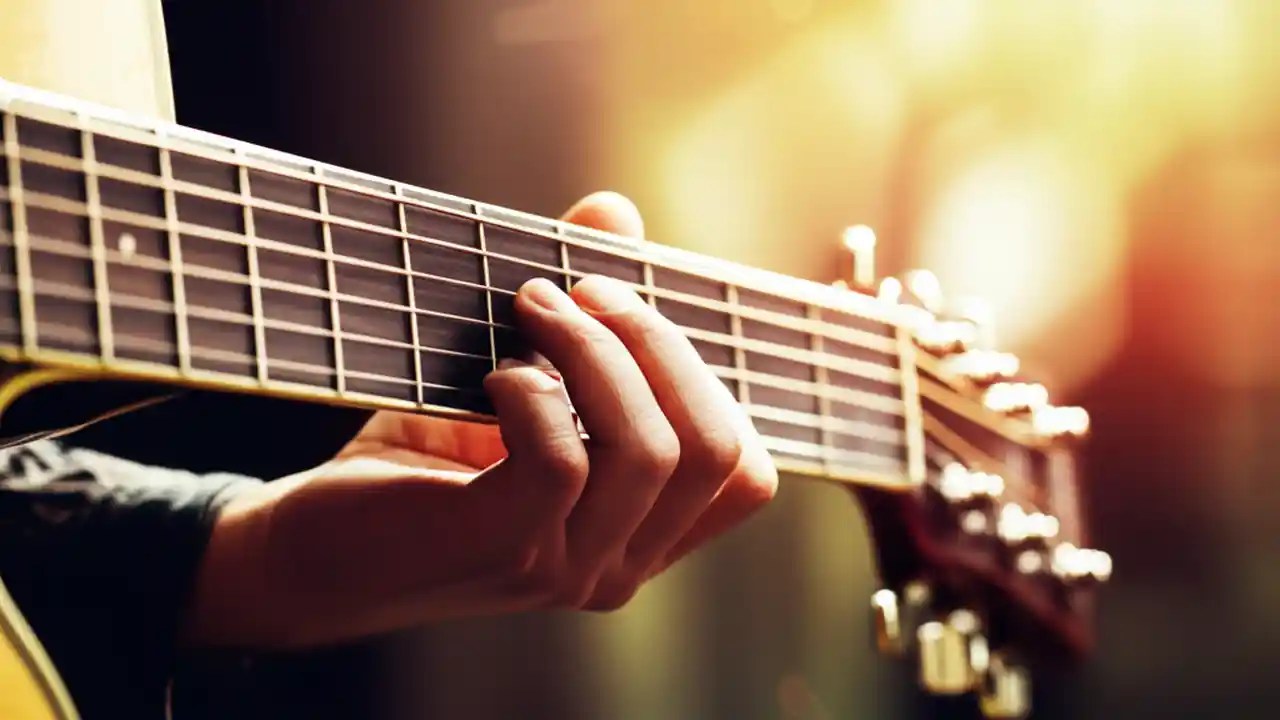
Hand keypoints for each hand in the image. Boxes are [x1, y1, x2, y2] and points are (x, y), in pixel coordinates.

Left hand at [183, 192, 777, 648]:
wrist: (314, 547)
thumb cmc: (423, 460)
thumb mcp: (524, 379)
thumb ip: (584, 310)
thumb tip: (615, 212)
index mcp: (643, 535)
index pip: (746, 474)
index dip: (711, 379)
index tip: (632, 314)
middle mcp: (621, 567)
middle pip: (715, 452)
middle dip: (659, 346)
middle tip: (583, 290)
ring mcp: (568, 569)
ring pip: (649, 451)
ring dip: (595, 353)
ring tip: (532, 308)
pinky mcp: (503, 550)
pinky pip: (563, 462)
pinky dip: (532, 392)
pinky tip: (491, 377)